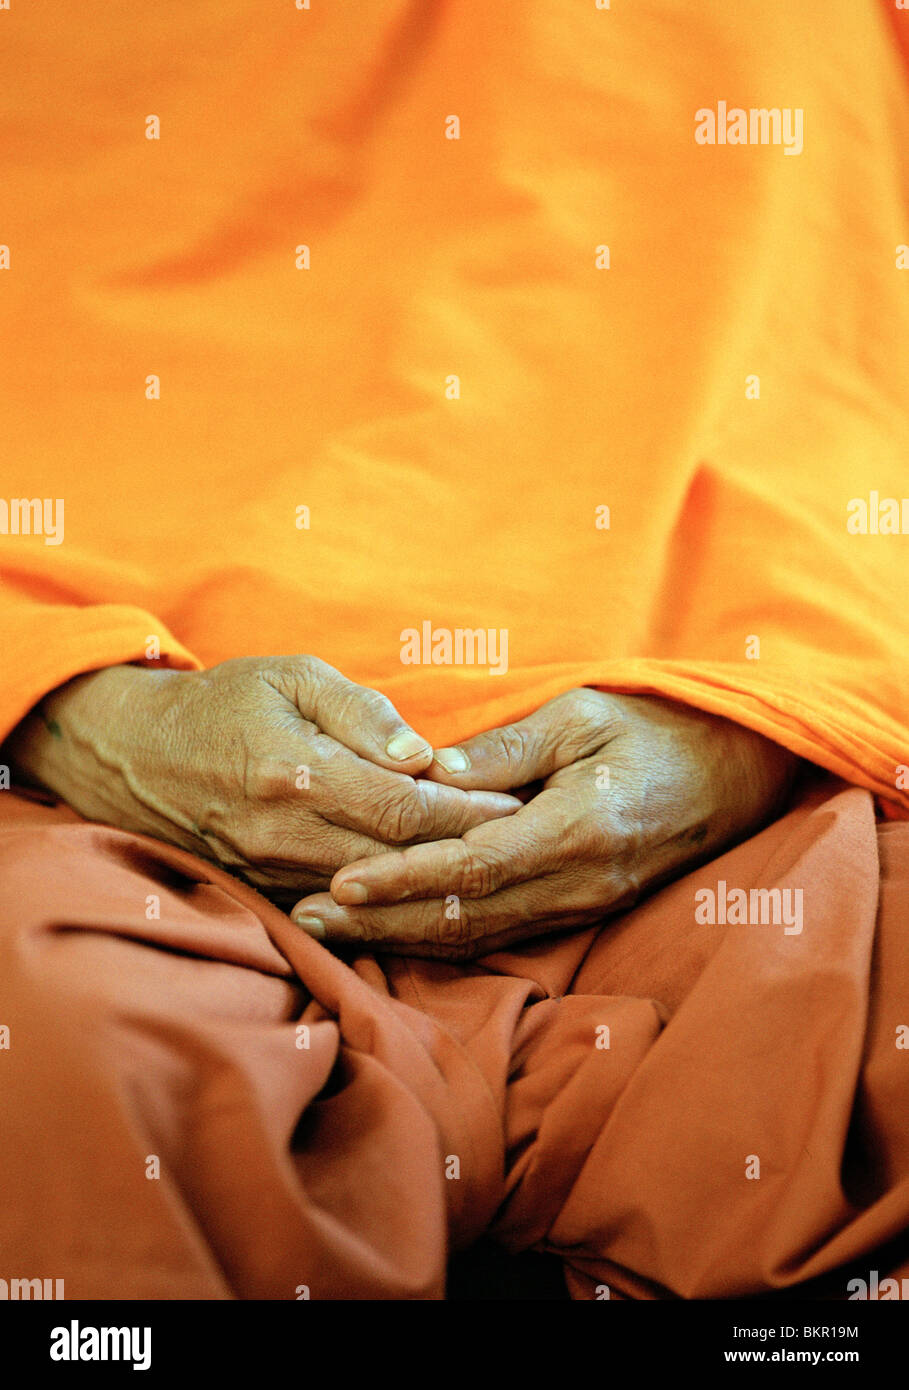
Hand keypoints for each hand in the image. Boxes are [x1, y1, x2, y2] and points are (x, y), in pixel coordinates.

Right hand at [2, 656, 519, 897]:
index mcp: (299, 773)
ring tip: (494, 867)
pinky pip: (343, 905)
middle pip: (400, 861)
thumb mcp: (292, 676)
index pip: (405, 808)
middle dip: (467, 853)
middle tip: (525, 842)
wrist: (134, 755)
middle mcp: (288, 834)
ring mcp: (275, 871)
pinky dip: (391, 900)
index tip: (516, 803)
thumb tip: (423, 754)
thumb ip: (362, 713)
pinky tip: (432, 887)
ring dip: (436, 883)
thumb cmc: (225, 703)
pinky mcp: (267, 890)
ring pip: (375, 895)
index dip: (467, 812)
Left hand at [290, 689, 799, 956]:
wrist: (735, 775)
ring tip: (330, 933)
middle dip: (381, 923)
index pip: (471, 868)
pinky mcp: (580, 910)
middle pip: (463, 918)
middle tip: (303, 922)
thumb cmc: (656, 730)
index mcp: (576, 828)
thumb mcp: (582, 715)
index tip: (338, 885)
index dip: (402, 880)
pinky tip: (394, 933)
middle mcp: (576, 882)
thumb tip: (431, 773)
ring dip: (400, 937)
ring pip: (477, 936)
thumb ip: (506, 748)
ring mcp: (581, 904)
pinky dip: (442, 937)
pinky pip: (501, 934)